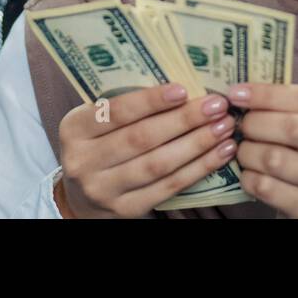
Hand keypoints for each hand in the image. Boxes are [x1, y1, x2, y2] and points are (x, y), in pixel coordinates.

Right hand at [57, 84, 237, 217]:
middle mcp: (83, 161)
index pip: (115, 112)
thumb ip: (124, 107)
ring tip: (224, 128)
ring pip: (158, 165)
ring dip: (197, 144)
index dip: (150, 101)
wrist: (80, 196)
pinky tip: (220, 153)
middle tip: (216, 105)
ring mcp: (104, 190)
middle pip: (141, 139)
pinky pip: (169, 187)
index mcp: (73, 129)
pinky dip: (199, 169)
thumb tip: (181, 87)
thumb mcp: (95, 122)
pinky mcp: (126, 210)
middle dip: (184, 120)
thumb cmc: (97, 144)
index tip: (183, 89)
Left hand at [228, 83, 297, 217]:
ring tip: (242, 149)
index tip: (235, 93)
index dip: (266, 94)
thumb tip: (240, 90)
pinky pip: (267, 187)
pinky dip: (248, 177)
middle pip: (292, 128)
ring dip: (247, 151)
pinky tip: (248, 172)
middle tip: (239, 125)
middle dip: (256, 123)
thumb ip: (287, 103)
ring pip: (275, 159)